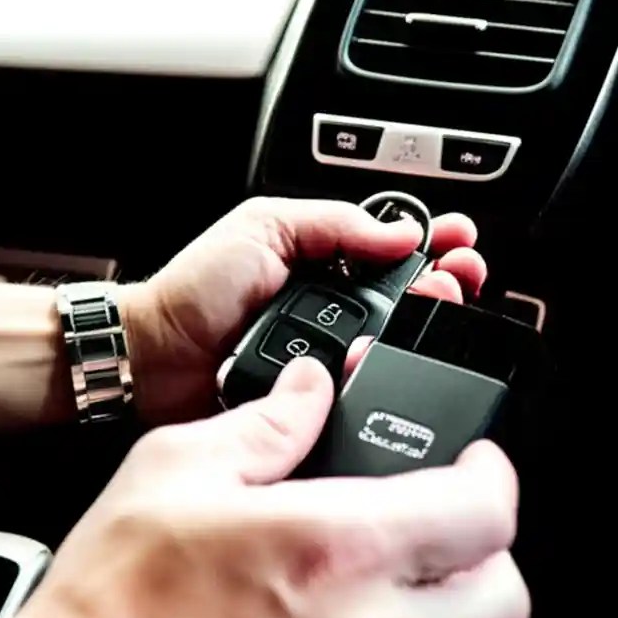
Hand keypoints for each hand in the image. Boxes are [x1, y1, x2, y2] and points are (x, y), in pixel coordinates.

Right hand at [0, 358, 529, 617]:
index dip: (493, 477)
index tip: (476, 464)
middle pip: (504, 598)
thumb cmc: (113, 600)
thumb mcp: (175, 473)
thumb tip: (312, 388)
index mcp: (334, 547)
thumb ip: (264, 426)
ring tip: (410, 577)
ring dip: (459, 608)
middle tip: (451, 525)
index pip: (482, 513)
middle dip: (488, 553)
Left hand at [120, 197, 487, 424]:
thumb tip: (401, 230)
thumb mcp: (266, 226)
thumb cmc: (197, 290)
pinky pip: (368, 383)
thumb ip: (334, 222)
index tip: (459, 240)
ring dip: (425, 323)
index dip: (434, 241)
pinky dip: (387, 371)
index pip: (395, 246)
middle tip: (458, 277)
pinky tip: (394, 356)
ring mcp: (332, 352)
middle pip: (412, 294)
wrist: (157, 357)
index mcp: (325, 259)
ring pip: (400, 341)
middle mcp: (335, 306)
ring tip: (435, 305)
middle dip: (446, 280)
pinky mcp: (323, 395)